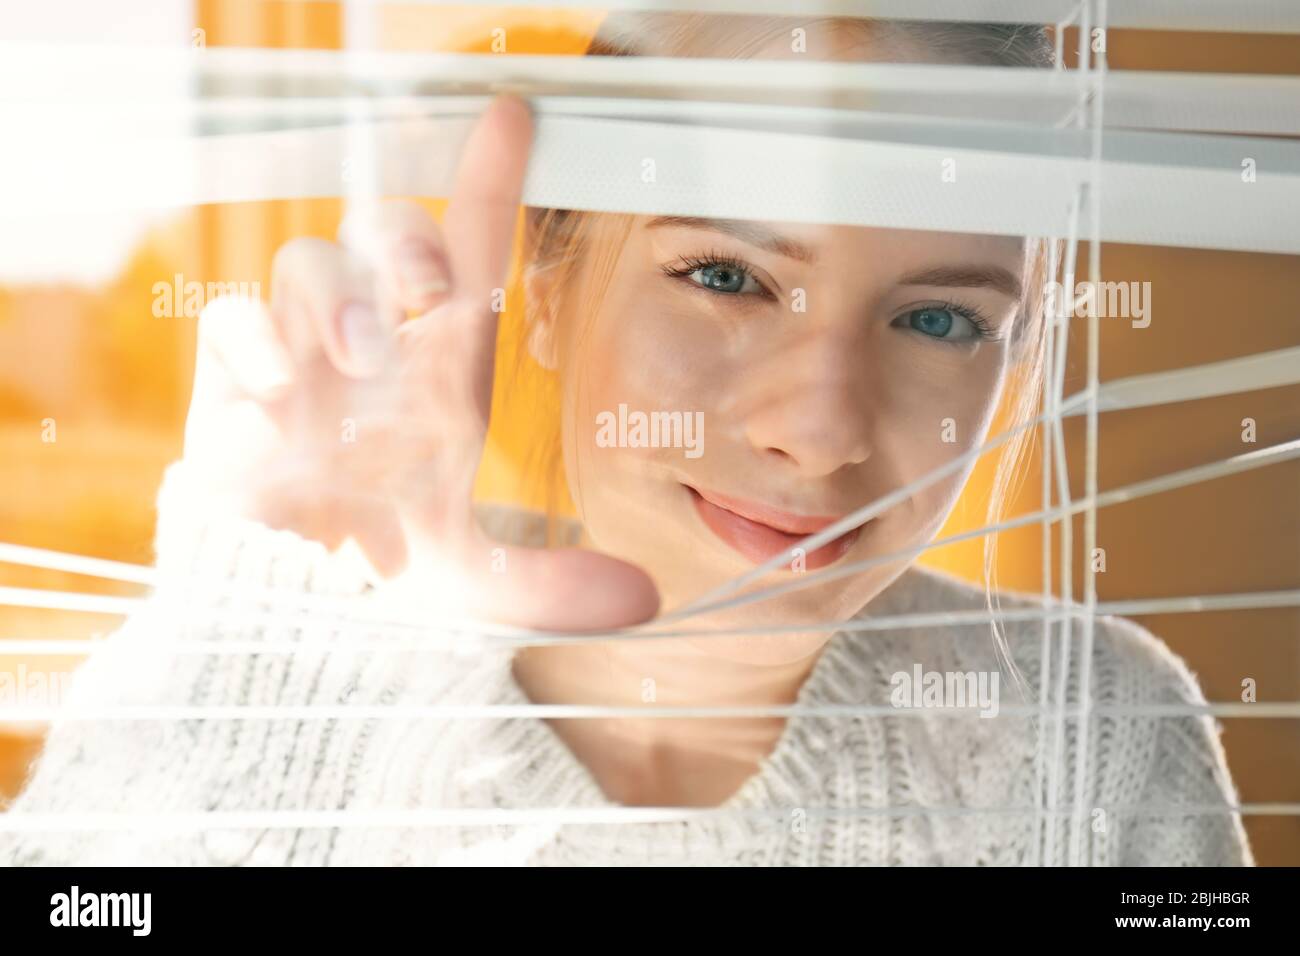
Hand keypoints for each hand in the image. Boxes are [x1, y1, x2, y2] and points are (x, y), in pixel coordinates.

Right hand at [181, 95, 658, 630]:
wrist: (288, 626)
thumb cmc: (385, 580)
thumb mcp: (476, 589)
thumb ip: (551, 588)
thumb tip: (643, 599)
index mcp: (440, 371)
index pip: (466, 258)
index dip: (487, 184)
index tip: (513, 119)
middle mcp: (375, 349)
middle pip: (385, 235)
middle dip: (407, 240)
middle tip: (427, 291)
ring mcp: (299, 360)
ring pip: (310, 261)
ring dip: (339, 297)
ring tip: (362, 363)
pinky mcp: (232, 389)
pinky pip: (230, 324)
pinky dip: (253, 343)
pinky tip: (283, 396)